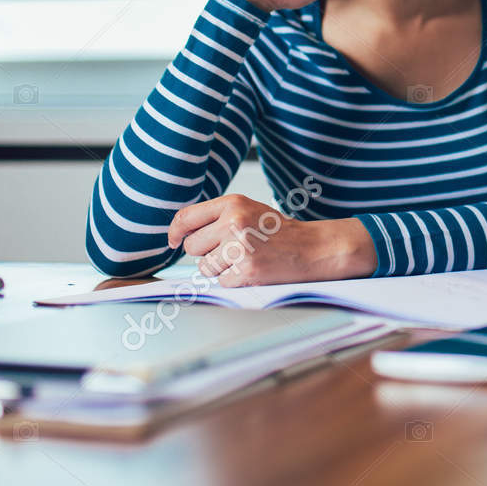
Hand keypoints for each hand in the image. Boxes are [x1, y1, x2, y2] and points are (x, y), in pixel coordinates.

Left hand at [167, 195, 374, 284]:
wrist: (313, 248)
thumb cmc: (280, 231)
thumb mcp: (249, 211)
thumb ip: (217, 217)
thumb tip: (180, 235)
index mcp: (233, 203)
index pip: (186, 217)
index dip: (174, 232)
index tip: (173, 241)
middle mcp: (234, 222)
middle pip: (192, 246)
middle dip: (205, 253)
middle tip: (230, 250)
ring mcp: (240, 247)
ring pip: (205, 267)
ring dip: (220, 268)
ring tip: (245, 259)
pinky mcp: (246, 271)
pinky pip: (222, 282)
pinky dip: (234, 280)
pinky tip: (253, 270)